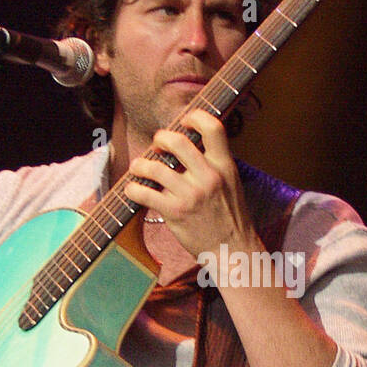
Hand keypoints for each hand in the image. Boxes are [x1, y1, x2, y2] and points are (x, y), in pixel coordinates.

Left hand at [123, 108, 256, 261]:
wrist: (232, 249)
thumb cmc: (229, 215)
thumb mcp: (231, 181)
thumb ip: (214, 161)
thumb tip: (190, 140)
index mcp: (224, 165)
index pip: (212, 127)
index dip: (195, 117)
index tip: (184, 122)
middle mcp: (208, 177)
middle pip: (177, 141)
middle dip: (160, 138)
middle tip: (157, 145)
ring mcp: (191, 195)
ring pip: (155, 167)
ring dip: (140, 164)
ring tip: (138, 166)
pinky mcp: (175, 212)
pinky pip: (144, 194)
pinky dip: (133, 189)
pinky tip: (133, 189)